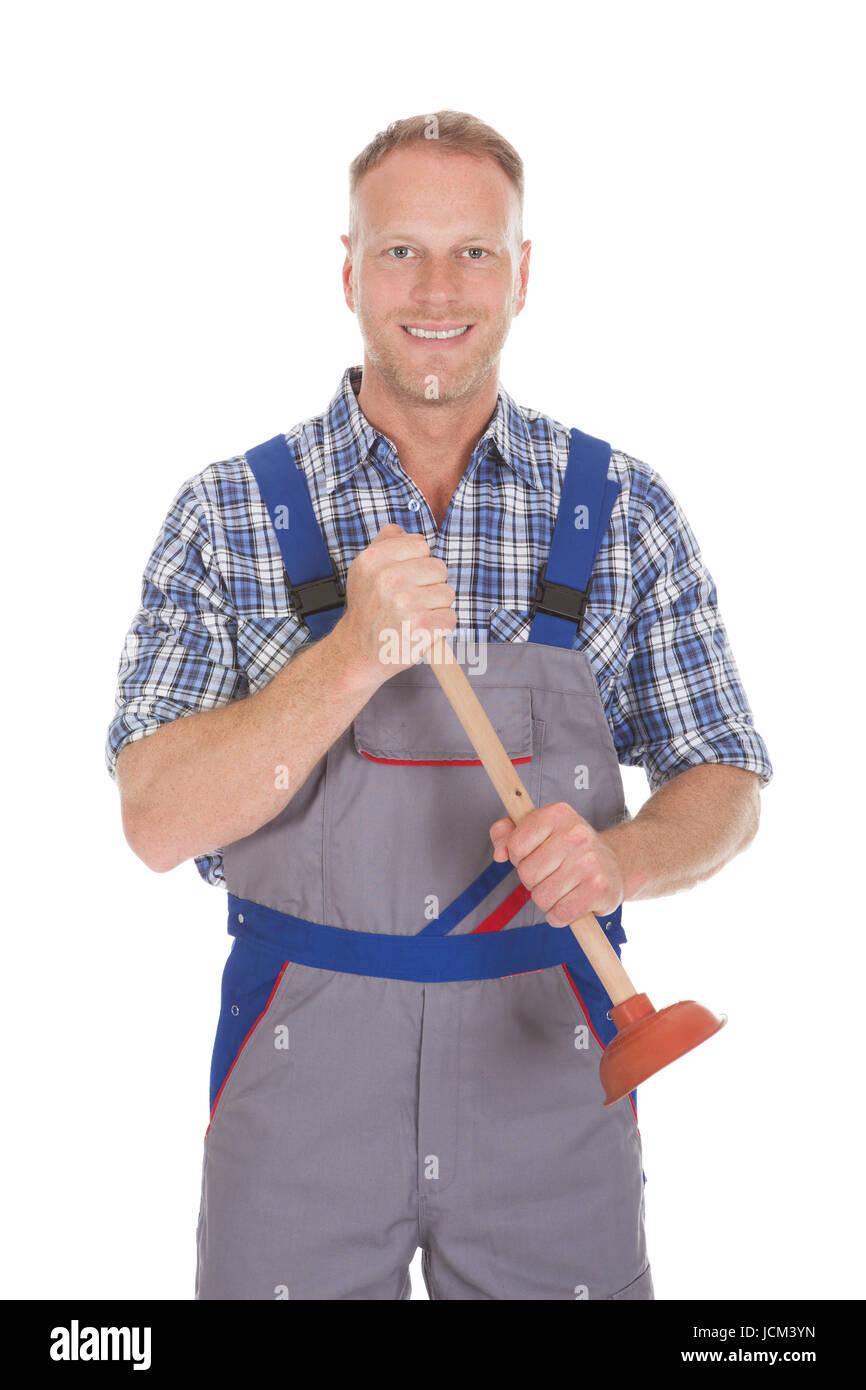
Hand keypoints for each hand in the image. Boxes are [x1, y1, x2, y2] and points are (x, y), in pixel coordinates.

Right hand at [335, 524, 456, 684]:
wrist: (357, 651)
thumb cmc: (367, 611)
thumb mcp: (364, 571)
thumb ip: (384, 544)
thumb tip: (404, 531)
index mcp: (374, 560)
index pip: (421, 545)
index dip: (418, 563)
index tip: (405, 578)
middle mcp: (388, 579)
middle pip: (439, 568)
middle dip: (430, 584)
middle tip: (410, 600)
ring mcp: (405, 604)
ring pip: (447, 593)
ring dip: (435, 607)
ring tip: (414, 616)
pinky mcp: (420, 627)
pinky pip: (450, 617)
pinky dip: (440, 626)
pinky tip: (421, 629)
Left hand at [489, 801, 624, 927]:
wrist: (614, 864)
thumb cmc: (568, 849)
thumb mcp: (539, 830)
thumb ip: (507, 833)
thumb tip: (499, 853)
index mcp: (557, 814)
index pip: (515, 845)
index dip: (519, 857)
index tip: (535, 855)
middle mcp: (576, 834)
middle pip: (527, 873)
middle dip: (533, 881)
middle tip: (552, 874)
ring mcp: (590, 862)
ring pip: (541, 897)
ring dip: (547, 900)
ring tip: (563, 887)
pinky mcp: (600, 890)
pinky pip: (560, 914)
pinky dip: (560, 916)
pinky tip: (571, 903)